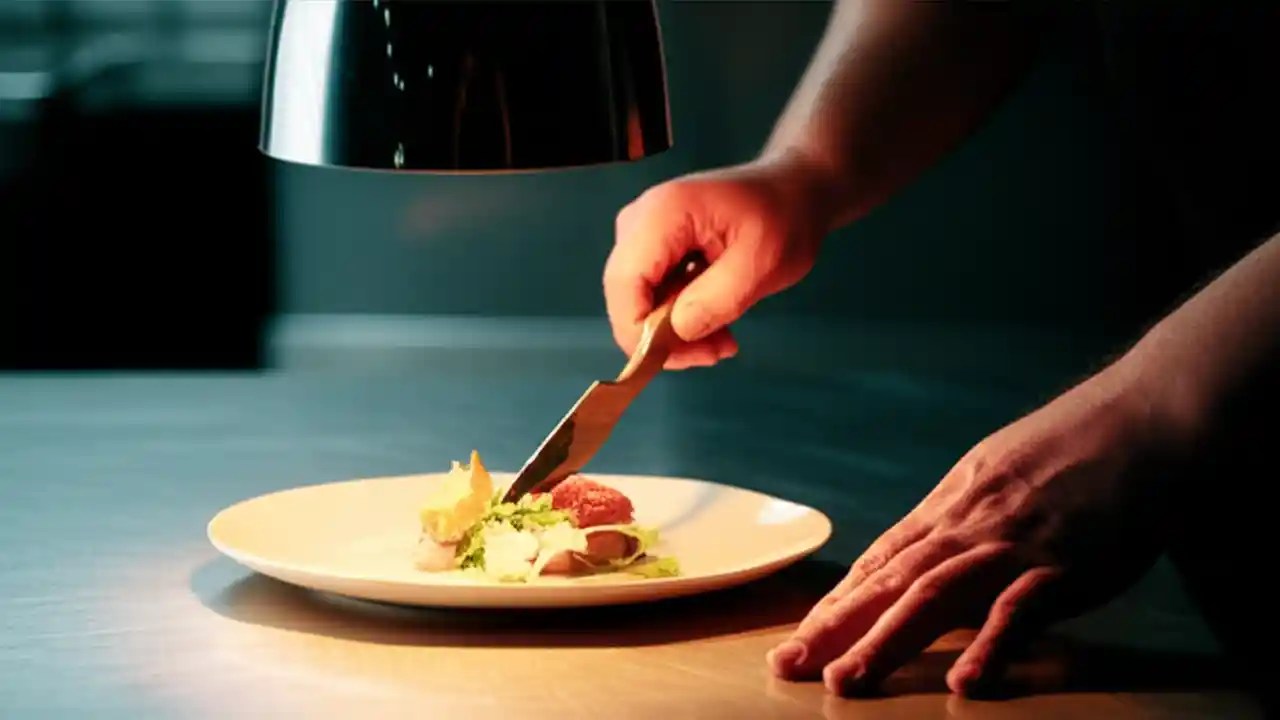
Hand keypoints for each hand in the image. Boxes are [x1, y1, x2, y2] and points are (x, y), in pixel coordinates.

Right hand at [603, 153, 834, 368]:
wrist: (792, 190)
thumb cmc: (783, 219)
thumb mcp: (762, 263)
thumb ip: (717, 300)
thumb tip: (676, 334)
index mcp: (662, 214)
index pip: (625, 284)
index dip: (641, 332)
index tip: (688, 357)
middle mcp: (638, 220)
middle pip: (626, 295)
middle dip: (663, 337)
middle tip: (716, 352)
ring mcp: (641, 233)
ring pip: (637, 300)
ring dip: (675, 331)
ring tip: (724, 341)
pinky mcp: (652, 248)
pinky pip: (651, 294)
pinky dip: (678, 317)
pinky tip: (715, 325)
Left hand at [768, 369, 1184, 695]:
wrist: (1142, 420)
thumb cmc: (1073, 448)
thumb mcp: (997, 474)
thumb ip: (961, 519)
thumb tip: (925, 553)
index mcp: (952, 505)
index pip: (881, 562)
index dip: (837, 603)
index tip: (799, 637)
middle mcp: (968, 524)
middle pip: (889, 581)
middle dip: (835, 627)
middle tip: (788, 665)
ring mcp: (1012, 544)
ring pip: (934, 595)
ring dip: (885, 641)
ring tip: (845, 680)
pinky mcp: (1063, 564)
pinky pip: (1021, 610)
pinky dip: (991, 645)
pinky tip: (967, 684)